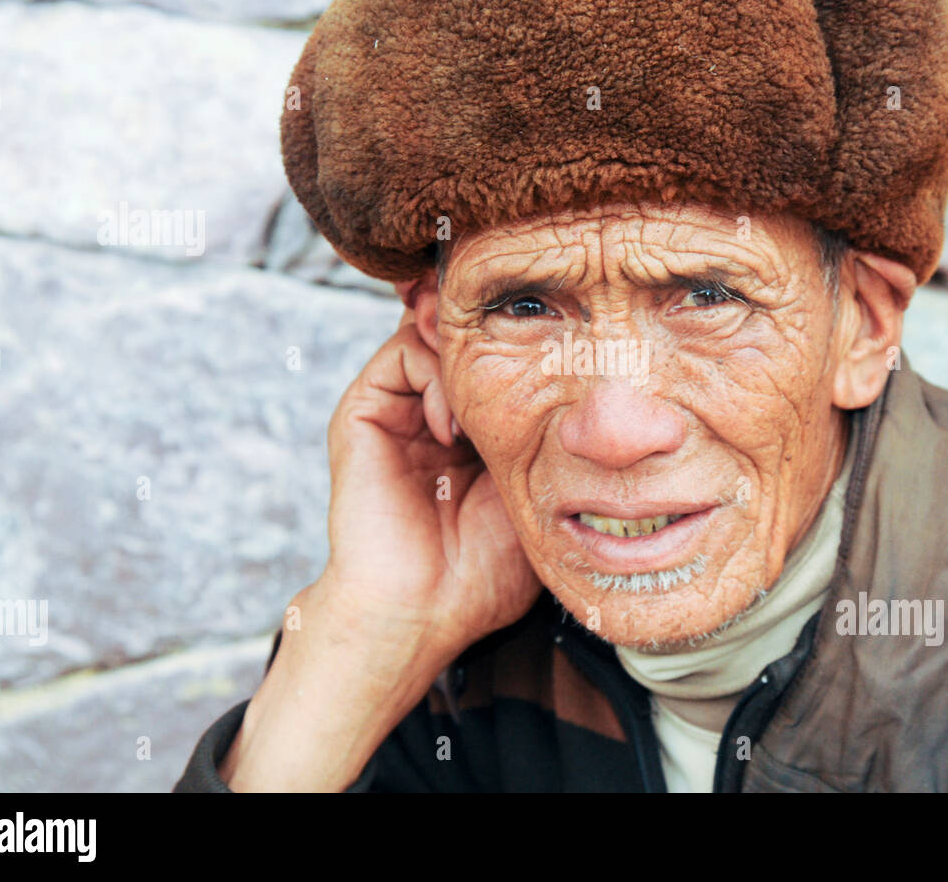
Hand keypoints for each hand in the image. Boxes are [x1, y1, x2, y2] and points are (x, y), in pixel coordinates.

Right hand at [319, 305, 541, 657]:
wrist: (420, 610)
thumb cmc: (484, 572)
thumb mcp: (535, 495)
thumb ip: (545, 439)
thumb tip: (583, 385)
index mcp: (471, 437)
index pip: (497, 366)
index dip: (528, 354)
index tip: (562, 366)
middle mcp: (431, 417)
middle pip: (463, 342)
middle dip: (497, 343)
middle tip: (527, 367)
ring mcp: (398, 414)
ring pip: (432, 337)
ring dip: (467, 362)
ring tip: (483, 416)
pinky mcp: (363, 415)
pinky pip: (401, 355)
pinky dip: (433, 376)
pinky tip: (451, 430)